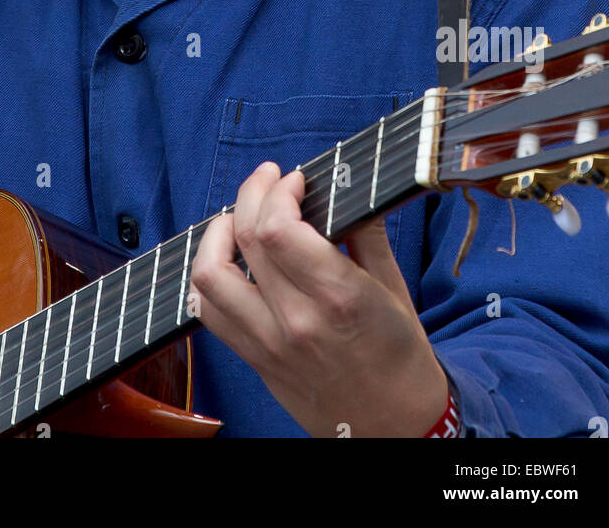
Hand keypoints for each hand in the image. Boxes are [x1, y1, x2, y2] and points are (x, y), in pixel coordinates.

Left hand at [189, 160, 447, 436]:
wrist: (394, 429)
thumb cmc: (401, 356)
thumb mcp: (395, 287)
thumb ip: (366, 231)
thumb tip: (347, 181)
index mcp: (338, 298)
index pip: (278, 228)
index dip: (279, 190)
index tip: (295, 179)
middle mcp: (296, 320)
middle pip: (245, 238)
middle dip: (253, 192)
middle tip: (270, 179)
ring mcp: (268, 343)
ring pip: (210, 275)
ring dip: (218, 233)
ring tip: (239, 217)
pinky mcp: (254, 359)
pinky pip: (207, 312)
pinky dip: (207, 276)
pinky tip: (228, 259)